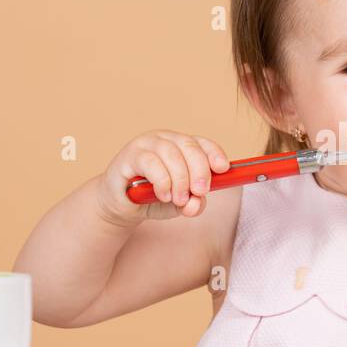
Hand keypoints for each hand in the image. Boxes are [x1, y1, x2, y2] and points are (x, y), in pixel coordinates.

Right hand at [97, 130, 230, 223]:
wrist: (123, 206)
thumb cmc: (154, 198)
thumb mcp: (181, 203)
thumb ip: (194, 203)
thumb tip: (197, 202)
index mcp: (182, 147)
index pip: (203, 143)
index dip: (215, 153)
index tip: (223, 169)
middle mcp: (166, 139)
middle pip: (189, 146)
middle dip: (199, 170)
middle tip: (201, 191)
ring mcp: (147, 144)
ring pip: (171, 153)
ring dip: (180, 179)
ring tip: (179, 199)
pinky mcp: (130, 155)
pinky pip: (150, 162)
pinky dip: (162, 181)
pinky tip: (163, 195)